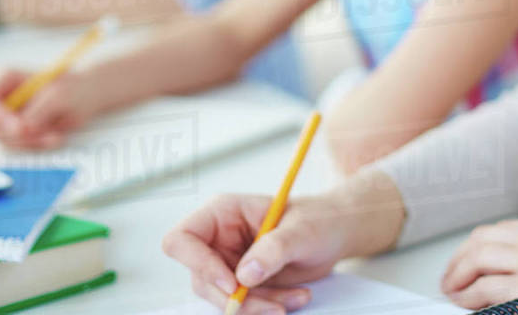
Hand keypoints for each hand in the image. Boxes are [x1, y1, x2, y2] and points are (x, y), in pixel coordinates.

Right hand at [0, 67, 100, 149]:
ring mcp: (7, 116)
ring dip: (32, 141)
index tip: (18, 128)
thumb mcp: (58, 96)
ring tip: (55, 135)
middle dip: (20, 134)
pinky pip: (19, 146)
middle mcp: (1, 98)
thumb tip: (21, 129)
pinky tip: (55, 137)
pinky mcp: (17, 132)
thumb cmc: (72, 88)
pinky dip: (37, 145)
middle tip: (47, 136)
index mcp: (5, 78)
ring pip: (6, 139)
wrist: (88, 97)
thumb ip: (37, 111)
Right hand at [161, 194, 348, 313]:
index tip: (232, 283)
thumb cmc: (318, 219)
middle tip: (275, 306)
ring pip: (223, 299)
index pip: (182, 240)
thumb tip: (244, 276)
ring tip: (295, 298)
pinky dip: (267, 308)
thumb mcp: (301, 230)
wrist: (336, 234)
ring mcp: (228, 264)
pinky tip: (295, 298)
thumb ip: (273, 249)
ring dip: (258, 306)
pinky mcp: (242, 285)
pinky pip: (243, 306)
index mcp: (222, 213)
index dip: (199, 264)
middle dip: (239, 298)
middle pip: (202, 280)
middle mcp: (218, 240)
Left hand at [440, 217, 517, 314]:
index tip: (472, 257)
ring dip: (458, 276)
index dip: (482, 244)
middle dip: (461, 258)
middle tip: (452, 275)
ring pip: (478, 259)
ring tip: (451, 291)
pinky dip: (469, 297)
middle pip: (484, 239)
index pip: (506, 229)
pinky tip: (463, 305)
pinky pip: (486, 290)